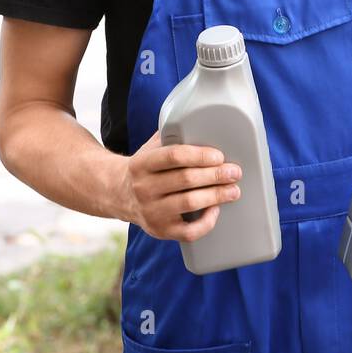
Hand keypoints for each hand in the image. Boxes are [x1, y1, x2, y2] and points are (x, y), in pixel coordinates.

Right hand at [116, 132, 241, 241]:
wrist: (117, 194)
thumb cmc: (145, 167)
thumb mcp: (150, 148)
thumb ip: (172, 136)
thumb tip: (204, 121)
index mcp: (141, 163)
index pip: (173, 156)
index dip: (200, 155)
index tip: (219, 156)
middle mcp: (143, 188)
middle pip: (186, 180)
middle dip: (216, 175)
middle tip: (234, 172)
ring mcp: (151, 211)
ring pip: (189, 203)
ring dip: (216, 196)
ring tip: (234, 190)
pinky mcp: (160, 230)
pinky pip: (188, 231)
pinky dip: (206, 221)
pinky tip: (215, 210)